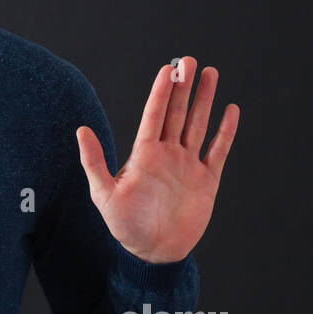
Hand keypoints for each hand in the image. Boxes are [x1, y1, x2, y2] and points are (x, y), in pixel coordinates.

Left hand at [76, 56, 237, 263]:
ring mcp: (188, 166)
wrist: (153, 253)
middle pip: (177, 113)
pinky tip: (231, 111)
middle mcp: (167, 154)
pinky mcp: (206, 181)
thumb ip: (94, 162)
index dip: (160, 92)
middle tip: (188, 60)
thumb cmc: (125, 226)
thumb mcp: (104, 195)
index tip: (167, 69)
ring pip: (198, 125)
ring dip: (205, 100)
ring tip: (210, 74)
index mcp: (144, 154)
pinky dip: (225, 132)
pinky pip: (217, 151)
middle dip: (183, 87)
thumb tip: (81, 130)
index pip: (154, 115)